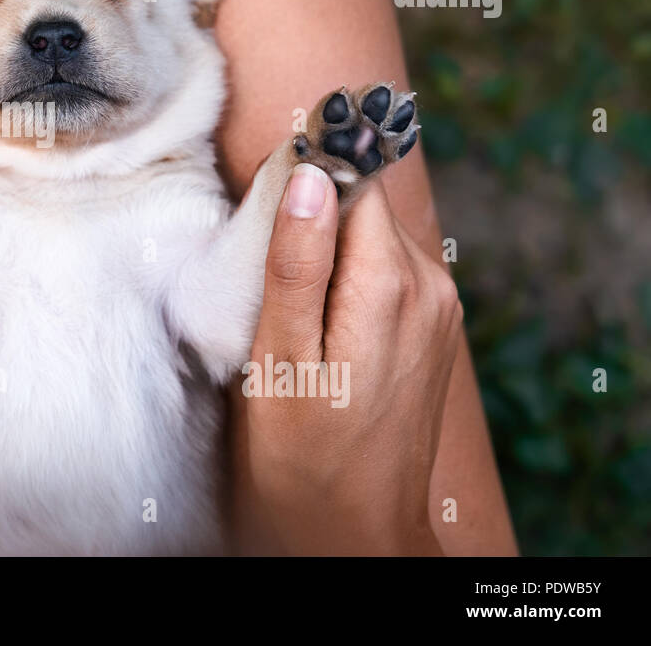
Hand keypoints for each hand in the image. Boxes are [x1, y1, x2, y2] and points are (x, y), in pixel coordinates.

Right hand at [228, 163, 463, 554]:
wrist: (359, 528)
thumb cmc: (306, 453)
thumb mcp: (282, 357)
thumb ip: (297, 263)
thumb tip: (310, 176)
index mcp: (391, 284)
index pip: (356, 179)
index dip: (309, 176)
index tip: (267, 208)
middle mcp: (430, 285)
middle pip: (365, 206)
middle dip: (314, 218)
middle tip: (268, 272)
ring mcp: (438, 308)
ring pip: (374, 237)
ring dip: (328, 252)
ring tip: (291, 310)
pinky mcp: (432, 326)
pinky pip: (386, 270)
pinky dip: (347, 279)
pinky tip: (318, 326)